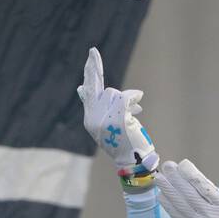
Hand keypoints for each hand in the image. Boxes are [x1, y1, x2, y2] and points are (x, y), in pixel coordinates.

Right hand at [77, 46, 158, 172]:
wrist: (133, 163)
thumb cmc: (123, 145)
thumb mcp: (106, 126)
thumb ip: (95, 108)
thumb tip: (80, 89)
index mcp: (90, 121)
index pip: (87, 93)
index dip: (90, 74)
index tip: (91, 54)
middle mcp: (93, 119)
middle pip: (100, 90)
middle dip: (101, 78)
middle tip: (95, 57)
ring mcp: (105, 118)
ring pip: (114, 94)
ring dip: (126, 100)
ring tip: (134, 111)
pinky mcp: (118, 117)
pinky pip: (125, 97)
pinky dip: (133, 97)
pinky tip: (138, 102)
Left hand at [155, 159, 218, 217]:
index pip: (204, 187)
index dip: (191, 174)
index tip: (183, 164)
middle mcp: (210, 217)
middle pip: (188, 195)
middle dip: (176, 179)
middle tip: (167, 166)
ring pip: (180, 206)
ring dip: (168, 191)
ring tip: (159, 179)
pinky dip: (169, 207)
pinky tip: (162, 196)